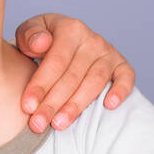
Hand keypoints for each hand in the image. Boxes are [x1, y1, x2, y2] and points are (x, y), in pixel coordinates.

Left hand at [14, 14, 134, 132]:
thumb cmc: (40, 41)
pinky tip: (109, 106)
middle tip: (37, 124)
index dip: (41, 86)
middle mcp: (92, 40)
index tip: (27, 107)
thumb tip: (41, 42)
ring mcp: (108, 53)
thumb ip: (29, 35)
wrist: (61, 37)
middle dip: (53, 103)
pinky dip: (121, 91)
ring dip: (76, 106)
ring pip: (95, 82)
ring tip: (58, 124)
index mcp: (70, 29)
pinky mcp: (121, 65)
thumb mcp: (28, 33)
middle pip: (72, 77)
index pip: (55, 62)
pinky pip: (126, 78)